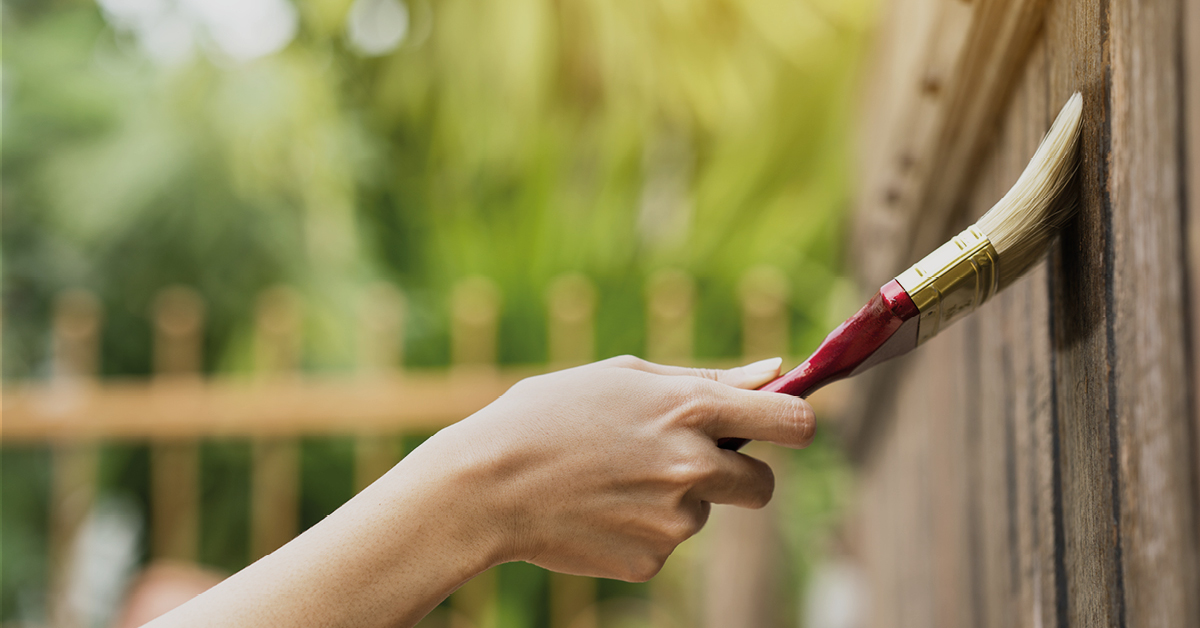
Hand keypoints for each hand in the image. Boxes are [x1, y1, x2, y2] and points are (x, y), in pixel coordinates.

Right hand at [411, 355, 815, 581]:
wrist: (485, 485)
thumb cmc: (549, 414)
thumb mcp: (625, 375)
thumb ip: (708, 378)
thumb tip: (774, 371)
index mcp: (691, 410)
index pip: (794, 423)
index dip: (796, 423)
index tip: (783, 426)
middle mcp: (693, 467)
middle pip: (763, 486)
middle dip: (737, 475)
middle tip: (682, 461)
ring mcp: (674, 521)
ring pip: (703, 512)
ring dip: (675, 498)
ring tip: (610, 478)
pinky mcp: (650, 561)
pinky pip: (665, 544)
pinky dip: (641, 530)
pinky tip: (597, 509)